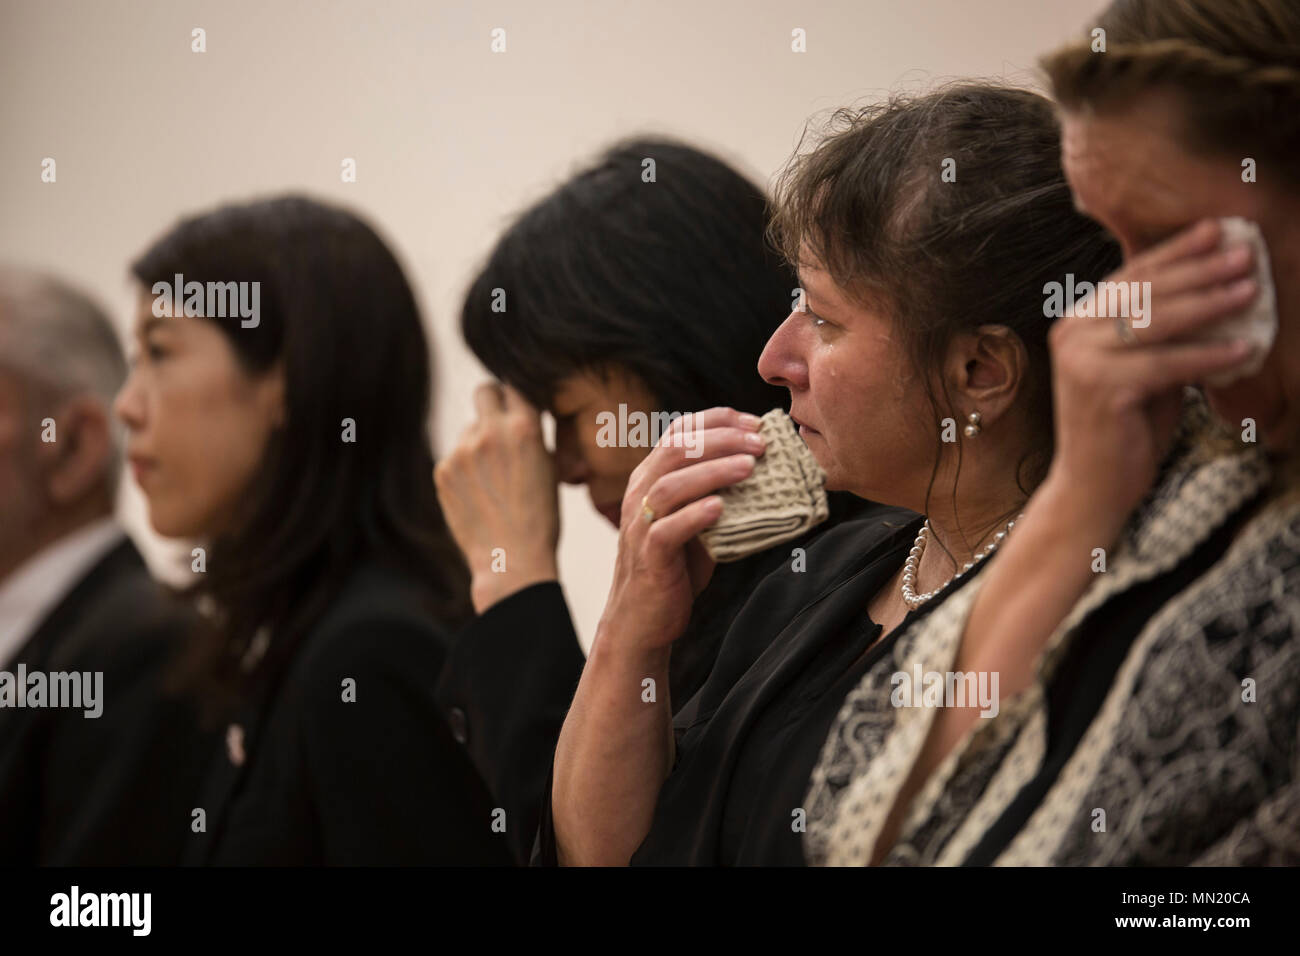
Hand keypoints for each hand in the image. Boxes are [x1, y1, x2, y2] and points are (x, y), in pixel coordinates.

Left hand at [434, 383, 559, 612]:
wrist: (511, 560)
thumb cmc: (539, 518)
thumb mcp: (549, 467)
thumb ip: (531, 434)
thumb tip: (518, 413)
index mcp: (524, 428)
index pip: (516, 385)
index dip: (518, 397)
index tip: (519, 407)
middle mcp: (490, 433)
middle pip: (485, 392)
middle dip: (493, 402)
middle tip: (499, 425)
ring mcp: (462, 451)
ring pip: (469, 429)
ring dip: (479, 443)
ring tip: (493, 480)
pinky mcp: (442, 470)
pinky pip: (454, 455)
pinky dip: (464, 468)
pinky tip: (478, 494)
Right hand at [595, 407, 765, 654]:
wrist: (642, 619)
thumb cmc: (675, 565)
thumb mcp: (695, 519)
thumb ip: (717, 492)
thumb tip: (765, 470)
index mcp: (651, 477)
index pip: (679, 431)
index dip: (717, 420)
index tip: (755, 423)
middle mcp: (640, 493)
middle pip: (676, 450)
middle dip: (722, 440)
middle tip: (760, 444)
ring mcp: (641, 525)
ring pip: (670, 486)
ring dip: (712, 472)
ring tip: (749, 467)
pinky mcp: (648, 557)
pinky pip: (666, 530)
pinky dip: (694, 515)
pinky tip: (720, 508)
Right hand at [1044, 218, 1258, 537]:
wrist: (1092, 486)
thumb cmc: (1126, 427)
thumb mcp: (1145, 368)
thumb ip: (1164, 334)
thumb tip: (1219, 289)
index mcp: (1076, 323)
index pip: (1131, 276)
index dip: (1176, 251)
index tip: (1216, 229)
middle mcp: (1071, 335)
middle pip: (1145, 292)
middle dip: (1200, 270)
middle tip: (1244, 253)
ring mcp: (1081, 361)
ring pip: (1156, 322)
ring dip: (1210, 303)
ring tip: (1251, 290)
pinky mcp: (1102, 389)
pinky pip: (1166, 364)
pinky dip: (1208, 355)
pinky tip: (1244, 347)